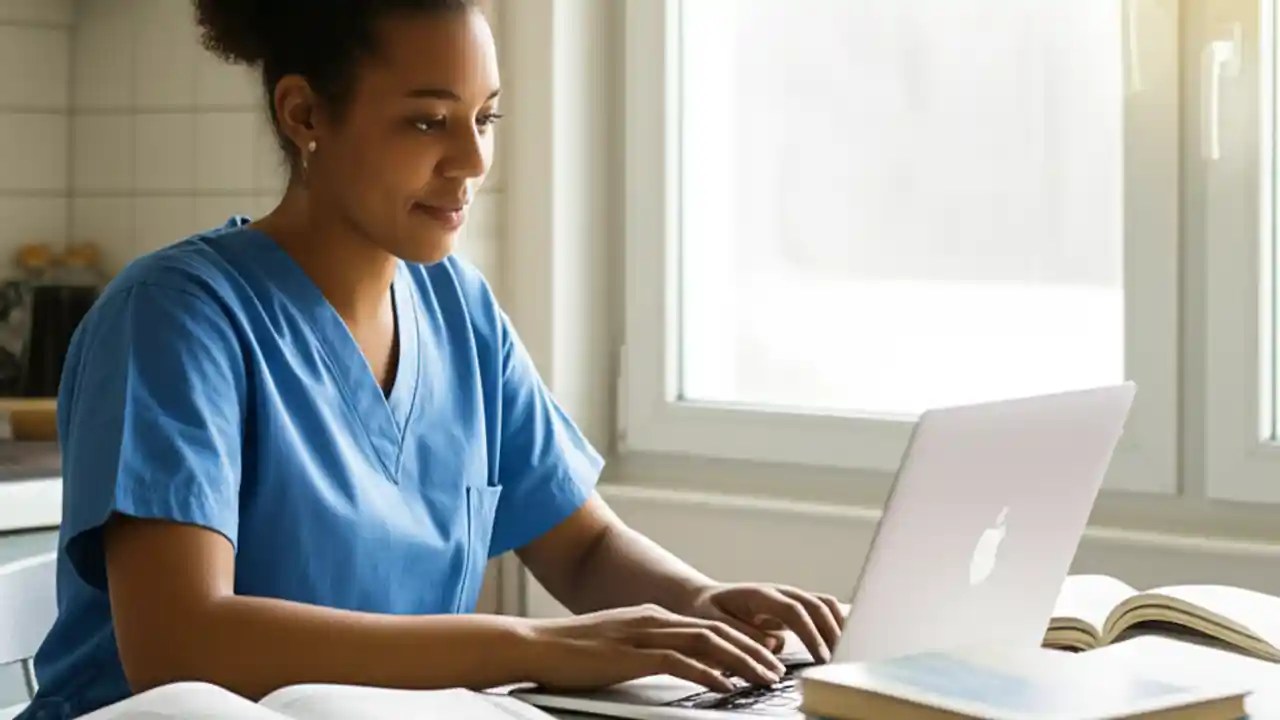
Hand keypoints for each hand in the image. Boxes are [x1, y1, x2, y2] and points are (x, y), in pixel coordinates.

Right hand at [524, 604, 787, 692]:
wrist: (535, 645)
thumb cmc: (572, 653)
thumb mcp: (619, 647)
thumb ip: (648, 652)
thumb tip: (677, 667)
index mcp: (652, 617)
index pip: (709, 627)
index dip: (742, 641)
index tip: (765, 657)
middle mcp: (653, 620)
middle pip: (716, 632)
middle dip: (753, 650)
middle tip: (778, 670)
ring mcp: (642, 634)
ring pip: (706, 644)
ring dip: (741, 661)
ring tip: (764, 678)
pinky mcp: (630, 654)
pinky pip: (678, 662)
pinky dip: (706, 672)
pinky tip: (725, 685)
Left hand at [684, 583, 846, 663]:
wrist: (703, 599)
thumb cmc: (707, 612)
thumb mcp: (714, 623)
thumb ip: (742, 633)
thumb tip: (773, 644)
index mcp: (760, 595)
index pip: (794, 611)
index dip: (811, 634)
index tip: (821, 658)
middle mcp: (779, 592)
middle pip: (816, 605)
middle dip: (832, 632)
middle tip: (842, 660)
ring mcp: (789, 597)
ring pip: (824, 604)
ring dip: (838, 626)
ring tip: (846, 653)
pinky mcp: (793, 607)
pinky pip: (821, 610)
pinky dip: (836, 622)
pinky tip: (844, 641)